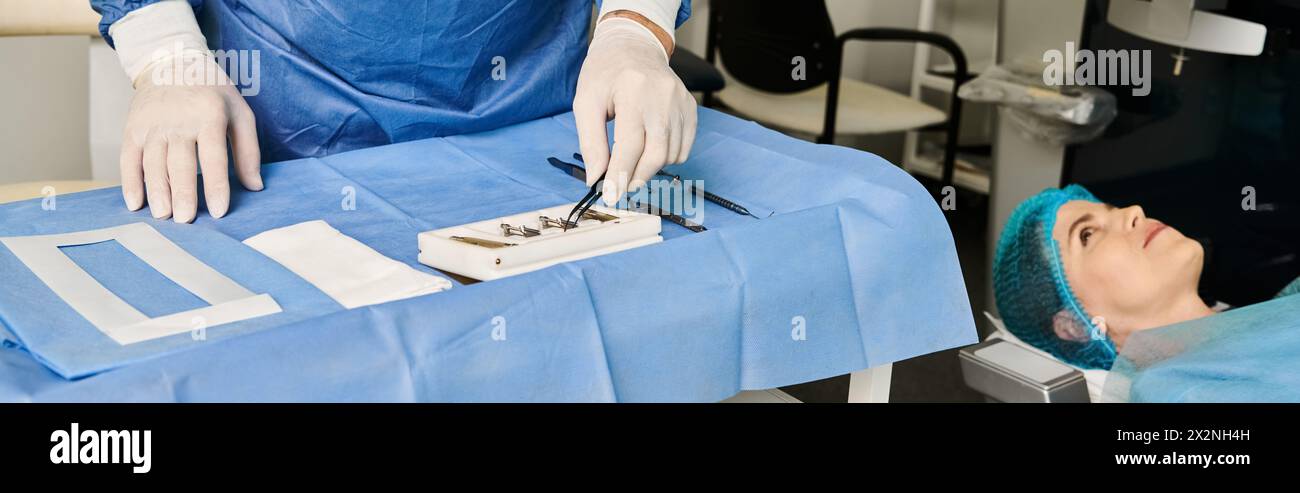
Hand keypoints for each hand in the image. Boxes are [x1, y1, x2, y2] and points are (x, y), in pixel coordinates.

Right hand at [119, 56, 261, 221]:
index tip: (218, 212)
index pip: (213, 157)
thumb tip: (255, 187)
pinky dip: (130, 182)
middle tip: (185, 221)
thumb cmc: (213, 93)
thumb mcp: (240, 113)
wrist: (172, 62)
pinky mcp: (133, 128)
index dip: (216, 186)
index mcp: (210, 116)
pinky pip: (129, 158)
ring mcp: (153, 124)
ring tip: (163, 216)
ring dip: (157, 192)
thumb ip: (248, 150)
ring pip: (153, 164)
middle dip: (183, 194)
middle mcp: (179, 121)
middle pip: (180, 164)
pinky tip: (135, 204)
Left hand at [573, 16, 696, 205]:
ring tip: (632, 163)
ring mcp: (681, 101)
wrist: (633, 46)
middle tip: (621, 186)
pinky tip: (650, 150)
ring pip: (671, 154)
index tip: (610, 195)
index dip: (620, 174)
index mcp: (634, 91)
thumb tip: (596, 177)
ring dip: (650, 168)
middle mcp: (663, 95)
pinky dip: (668, 157)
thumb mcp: (586, 102)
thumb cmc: (605, 74)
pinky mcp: (691, 107)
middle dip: (636, 177)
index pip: (630, 144)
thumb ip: (590, 142)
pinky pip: (684, 147)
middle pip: (656, 153)